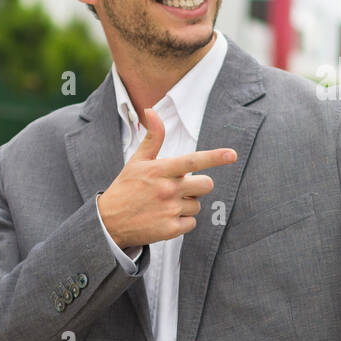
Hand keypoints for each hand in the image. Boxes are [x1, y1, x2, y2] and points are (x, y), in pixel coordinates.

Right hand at [97, 106, 236, 247]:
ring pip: (197, 205)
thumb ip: (152, 137)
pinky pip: (191, 223)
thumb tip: (151, 111)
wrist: (108, 222)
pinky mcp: (170, 230)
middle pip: (206, 185)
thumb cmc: (126, 187)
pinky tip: (165, 218)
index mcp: (160, 170)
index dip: (214, 157)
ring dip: (187, 205)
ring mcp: (169, 210)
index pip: (192, 161)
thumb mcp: (137, 161)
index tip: (232, 155)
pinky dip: (182, 222)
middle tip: (180, 188)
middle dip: (198, 185)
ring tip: (165, 204)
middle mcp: (167, 190)